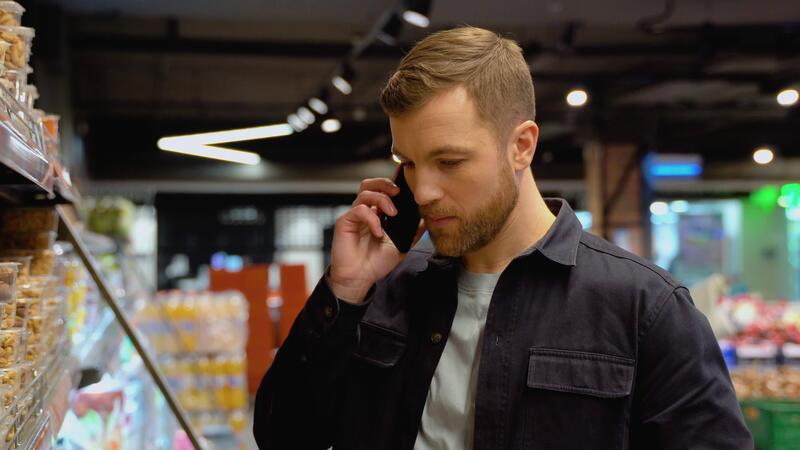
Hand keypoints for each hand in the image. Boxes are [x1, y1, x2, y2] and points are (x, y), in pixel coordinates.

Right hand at [329, 177, 423, 303]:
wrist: (361, 278)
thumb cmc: (377, 262)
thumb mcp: (402, 245)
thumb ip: (412, 231)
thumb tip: (426, 219)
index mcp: (377, 213)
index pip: (382, 190)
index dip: (393, 185)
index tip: (407, 189)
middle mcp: (365, 211)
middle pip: (370, 184)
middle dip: (385, 183)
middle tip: (398, 192)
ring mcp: (355, 216)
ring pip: (365, 193)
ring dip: (382, 199)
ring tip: (393, 214)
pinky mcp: (345, 222)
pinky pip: (359, 210)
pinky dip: (372, 218)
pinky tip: (378, 232)